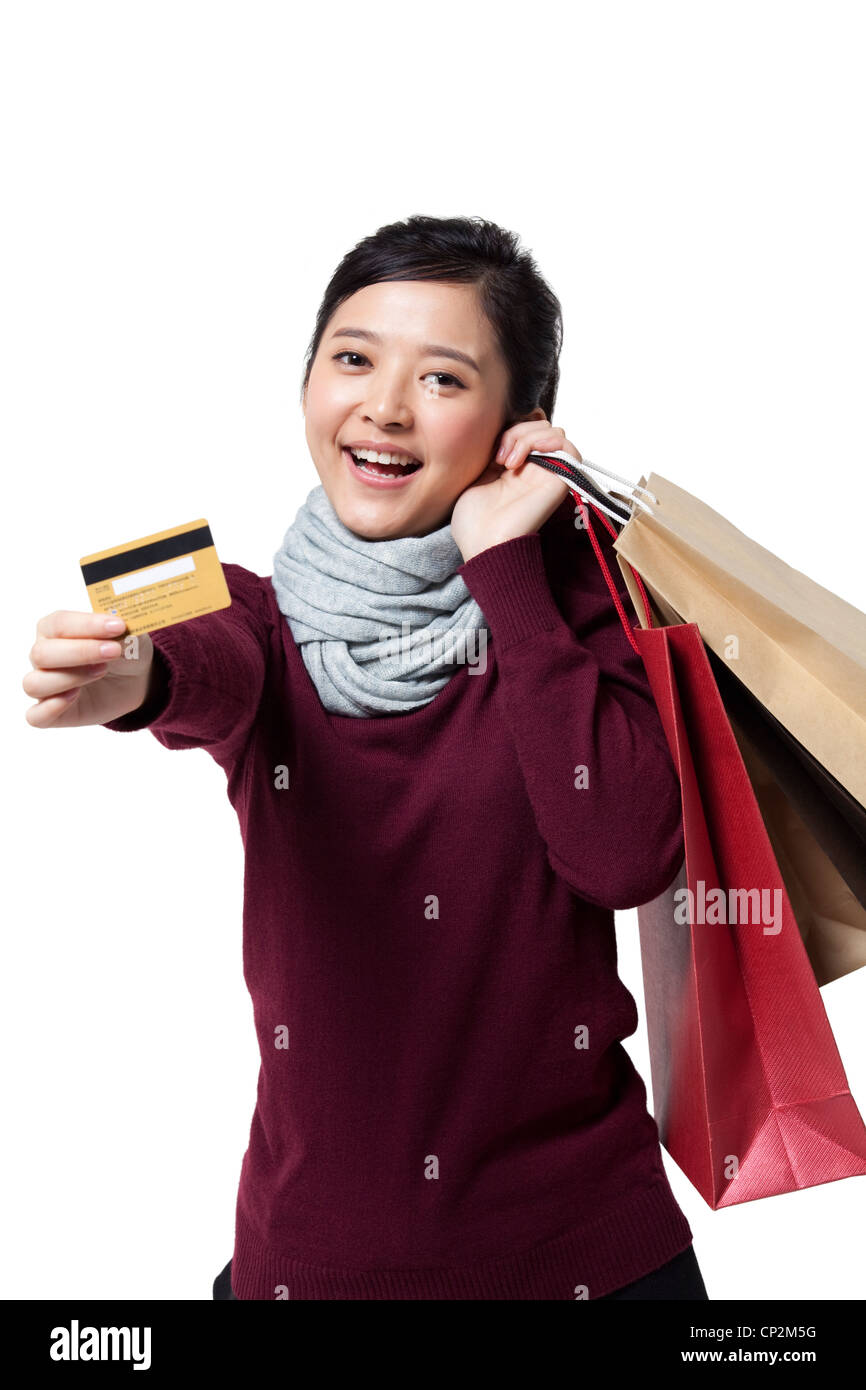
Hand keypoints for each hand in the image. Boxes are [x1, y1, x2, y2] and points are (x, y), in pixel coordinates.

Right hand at [23, 610, 155, 727]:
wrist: (133, 679)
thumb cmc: (124, 650)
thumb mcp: (129, 635)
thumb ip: (122, 629)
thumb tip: (119, 625)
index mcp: (53, 628)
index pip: (59, 623)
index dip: (87, 625)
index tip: (118, 626)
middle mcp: (42, 656)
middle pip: (41, 654)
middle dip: (80, 652)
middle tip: (113, 651)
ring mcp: (44, 685)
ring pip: (35, 684)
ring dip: (69, 678)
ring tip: (101, 671)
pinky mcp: (51, 713)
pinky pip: (36, 716)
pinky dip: (51, 709)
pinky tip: (75, 697)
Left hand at [450, 421, 582, 562]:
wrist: (482, 543)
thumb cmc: (474, 522)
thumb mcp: (477, 477)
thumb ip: (493, 452)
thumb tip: (501, 430)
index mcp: (517, 470)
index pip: (526, 430)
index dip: (510, 429)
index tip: (491, 451)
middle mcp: (536, 470)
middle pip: (541, 426)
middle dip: (517, 430)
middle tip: (499, 456)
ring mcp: (549, 474)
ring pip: (552, 431)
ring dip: (527, 435)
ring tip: (508, 460)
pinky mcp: (560, 481)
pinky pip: (567, 446)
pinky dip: (545, 440)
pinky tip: (522, 457)